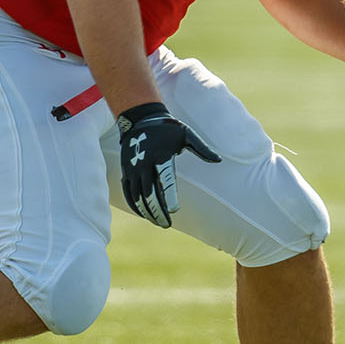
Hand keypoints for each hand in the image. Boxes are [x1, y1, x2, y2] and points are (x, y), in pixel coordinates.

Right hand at [115, 102, 221, 227]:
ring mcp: (132, 169)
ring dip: (146, 211)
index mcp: (160, 156)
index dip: (168, 196)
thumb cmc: (168, 128)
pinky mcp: (125, 171)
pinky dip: (134, 205)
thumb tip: (219, 160)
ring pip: (137, 196)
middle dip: (157, 210)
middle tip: (167, 224)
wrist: (141, 119)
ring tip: (158, 222)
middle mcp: (144, 164)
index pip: (164, 180)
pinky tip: (143, 214)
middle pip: (149, 193)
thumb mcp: (186, 134)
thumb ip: (202, 148)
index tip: (175, 210)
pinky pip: (128, 192)